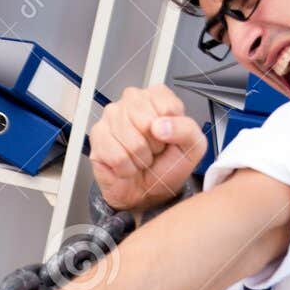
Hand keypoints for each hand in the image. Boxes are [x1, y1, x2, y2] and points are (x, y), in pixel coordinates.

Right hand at [90, 84, 207, 210]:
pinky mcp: (97, 135)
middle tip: (153, 150)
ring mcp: (112, 116)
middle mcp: (133, 100)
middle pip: (146, 122)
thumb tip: (160, 125)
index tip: (167, 138)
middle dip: (153, 145)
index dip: (170, 130)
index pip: (167, 106)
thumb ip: (186, 130)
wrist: (145, 192)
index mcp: (158, 97)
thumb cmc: (166, 166)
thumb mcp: (192, 148)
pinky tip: (126, 164)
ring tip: (140, 158)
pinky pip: (116, 155)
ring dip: (139, 158)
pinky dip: (126, 168)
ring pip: (131, 141)